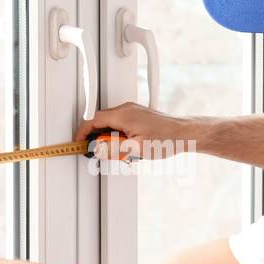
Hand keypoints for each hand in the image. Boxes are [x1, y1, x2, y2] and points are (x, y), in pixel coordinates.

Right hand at [73, 102, 191, 159]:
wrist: (184, 134)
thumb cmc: (166, 139)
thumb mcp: (136, 149)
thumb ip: (113, 149)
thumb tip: (97, 149)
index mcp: (123, 115)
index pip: (93, 120)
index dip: (83, 132)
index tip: (79, 143)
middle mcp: (126, 109)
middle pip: (100, 122)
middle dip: (97, 139)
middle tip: (102, 153)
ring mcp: (132, 111)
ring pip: (110, 124)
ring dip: (110, 139)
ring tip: (122, 153)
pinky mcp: (137, 116)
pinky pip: (120, 124)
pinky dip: (118, 136)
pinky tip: (128, 148)